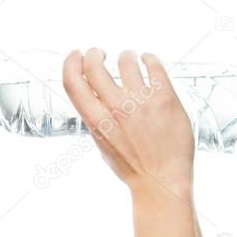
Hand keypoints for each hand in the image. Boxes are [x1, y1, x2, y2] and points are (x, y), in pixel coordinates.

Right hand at [62, 48, 194, 194]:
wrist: (162, 182)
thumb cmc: (133, 168)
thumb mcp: (103, 144)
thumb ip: (98, 119)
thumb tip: (97, 97)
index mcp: (96, 121)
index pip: (72, 81)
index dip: (71, 62)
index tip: (76, 54)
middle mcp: (116, 108)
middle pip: (94, 65)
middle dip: (94, 53)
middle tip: (100, 53)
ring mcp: (141, 102)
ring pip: (126, 60)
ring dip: (125, 56)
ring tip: (130, 59)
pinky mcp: (165, 99)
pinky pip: (154, 66)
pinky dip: (149, 59)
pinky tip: (149, 60)